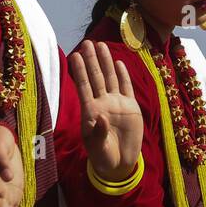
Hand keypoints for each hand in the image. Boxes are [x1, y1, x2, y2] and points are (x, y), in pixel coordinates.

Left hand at [68, 41, 143, 180]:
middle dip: (92, 60)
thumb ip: (98, 133)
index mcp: (90, 112)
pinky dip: (123, 75)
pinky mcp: (131, 108)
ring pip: (110, 78)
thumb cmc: (103, 156)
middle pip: (96, 77)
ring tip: (101, 45)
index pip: (84, 87)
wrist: (120, 163)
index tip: (74, 56)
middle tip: (87, 42)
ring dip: (105, 62)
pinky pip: (126, 88)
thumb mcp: (98, 148)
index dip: (80, 71)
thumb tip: (101, 116)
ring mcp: (117, 104)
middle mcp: (103, 103)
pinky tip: (118, 63)